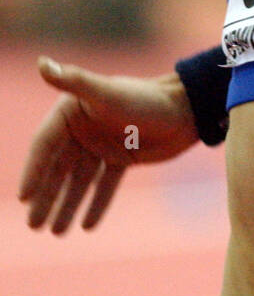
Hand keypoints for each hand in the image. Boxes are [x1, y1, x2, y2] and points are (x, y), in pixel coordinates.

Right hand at [19, 57, 199, 233]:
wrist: (187, 109)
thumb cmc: (145, 99)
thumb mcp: (107, 94)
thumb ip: (73, 81)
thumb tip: (41, 62)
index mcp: (72, 111)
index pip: (44, 145)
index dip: (33, 172)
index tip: (23, 198)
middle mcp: (84, 127)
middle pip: (58, 168)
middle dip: (46, 197)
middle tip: (33, 226)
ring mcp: (103, 144)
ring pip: (79, 181)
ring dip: (66, 205)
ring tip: (54, 232)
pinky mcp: (123, 157)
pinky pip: (104, 185)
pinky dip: (96, 204)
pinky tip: (86, 226)